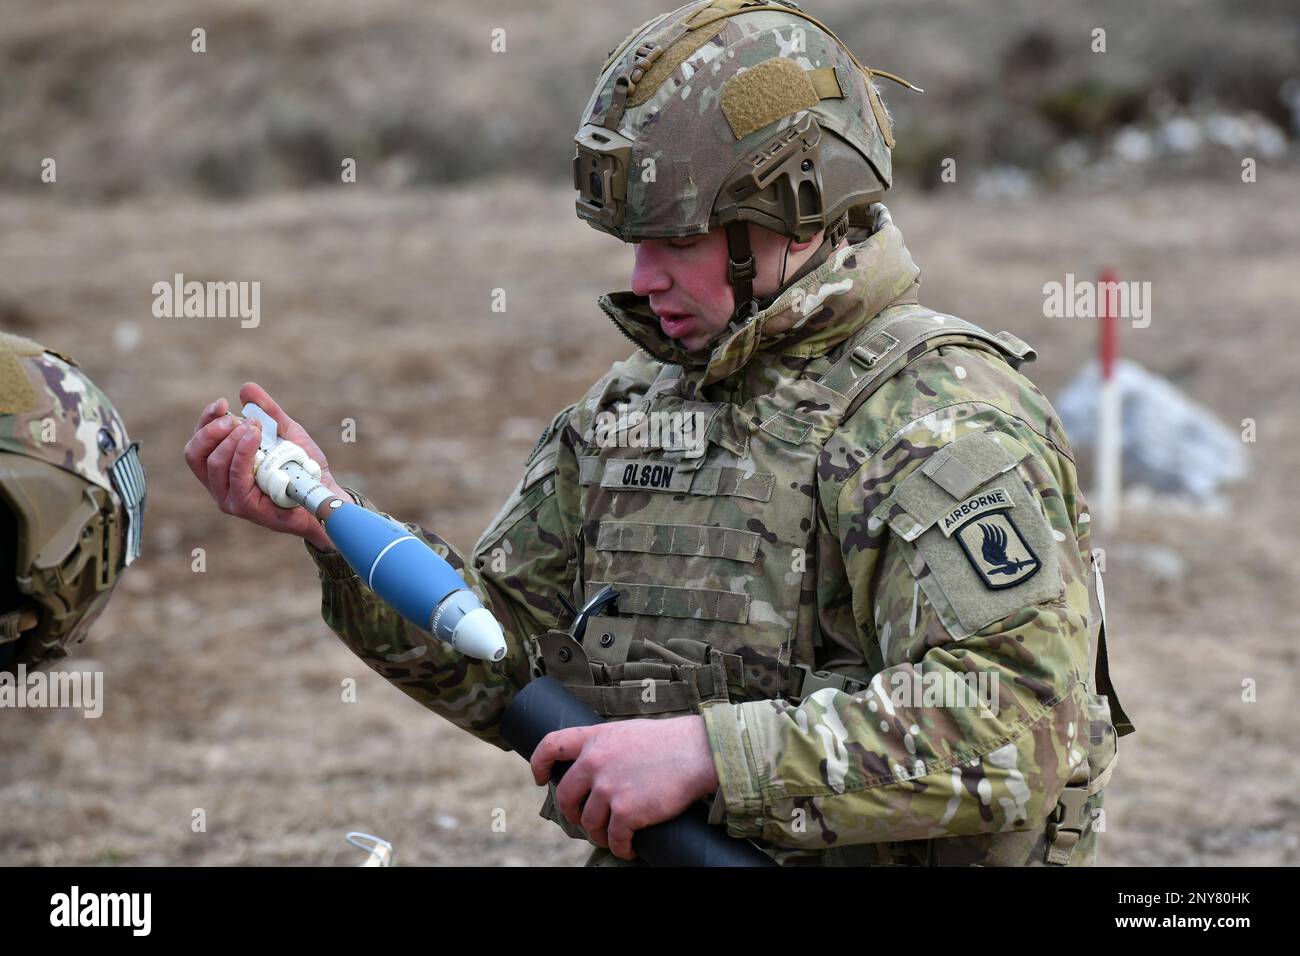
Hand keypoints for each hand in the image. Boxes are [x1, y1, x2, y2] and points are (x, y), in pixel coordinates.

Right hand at [183, 381, 345, 550]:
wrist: (324, 494)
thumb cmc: (302, 468)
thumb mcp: (285, 434)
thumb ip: (267, 413)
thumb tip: (246, 388)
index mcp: (223, 468)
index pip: (198, 444)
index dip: (205, 420)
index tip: (224, 403)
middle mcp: (220, 485)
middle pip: (196, 452)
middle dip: (213, 428)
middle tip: (239, 419)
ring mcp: (230, 498)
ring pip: (215, 462)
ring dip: (232, 438)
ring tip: (253, 428)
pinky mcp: (244, 507)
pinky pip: (236, 476)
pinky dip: (243, 452)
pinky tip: (254, 437)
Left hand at [530, 715, 719, 860]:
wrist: (697, 752)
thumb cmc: (669, 741)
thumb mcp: (628, 731)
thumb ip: (607, 744)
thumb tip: (596, 764)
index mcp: (595, 738)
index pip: (550, 745)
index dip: (538, 763)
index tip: (540, 778)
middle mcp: (595, 762)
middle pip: (565, 795)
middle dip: (572, 812)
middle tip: (583, 819)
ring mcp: (609, 788)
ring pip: (589, 822)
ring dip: (597, 834)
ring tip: (610, 836)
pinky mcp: (626, 811)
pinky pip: (613, 839)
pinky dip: (620, 847)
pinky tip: (627, 847)